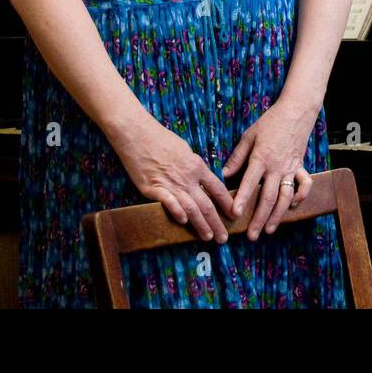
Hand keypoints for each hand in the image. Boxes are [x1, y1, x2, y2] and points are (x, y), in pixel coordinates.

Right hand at [111, 120, 235, 243]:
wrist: (137, 134)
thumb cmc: (160, 139)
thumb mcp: (185, 150)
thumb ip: (194, 166)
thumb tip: (202, 179)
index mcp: (197, 166)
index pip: (218, 189)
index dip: (228, 204)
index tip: (234, 216)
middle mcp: (187, 177)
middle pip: (207, 204)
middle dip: (217, 223)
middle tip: (224, 238)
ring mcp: (171, 183)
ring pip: (191, 209)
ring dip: (201, 225)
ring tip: (208, 237)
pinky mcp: (153, 188)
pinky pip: (169, 203)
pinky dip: (177, 213)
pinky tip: (183, 222)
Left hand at [221, 97, 317, 240]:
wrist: (296, 112)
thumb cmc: (270, 122)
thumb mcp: (249, 136)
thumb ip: (237, 157)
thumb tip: (223, 174)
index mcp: (261, 158)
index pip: (250, 183)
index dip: (242, 199)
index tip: (235, 214)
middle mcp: (277, 167)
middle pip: (268, 197)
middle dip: (258, 218)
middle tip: (251, 235)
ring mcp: (291, 168)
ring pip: (285, 197)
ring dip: (277, 216)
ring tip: (268, 230)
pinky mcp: (301, 166)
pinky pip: (304, 185)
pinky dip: (300, 197)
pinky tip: (291, 207)